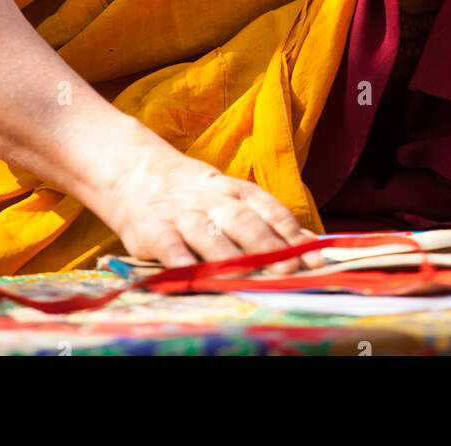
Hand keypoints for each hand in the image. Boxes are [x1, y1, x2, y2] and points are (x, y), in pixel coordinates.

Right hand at [107, 145, 321, 271]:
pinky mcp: (153, 228)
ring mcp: (182, 214)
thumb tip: (312, 243)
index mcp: (236, 191)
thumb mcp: (233, 197)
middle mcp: (213, 200)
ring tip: (248, 276)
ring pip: (209, 234)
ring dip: (229, 256)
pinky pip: (168, 244)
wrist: (138, 174)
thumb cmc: (197, 195)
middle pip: (243, 221)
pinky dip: (179, 259)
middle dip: (266, 246)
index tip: (311, 258)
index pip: (269, 209)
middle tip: (287, 269)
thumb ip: (268, 220)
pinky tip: (190, 273)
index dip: (290, 234)